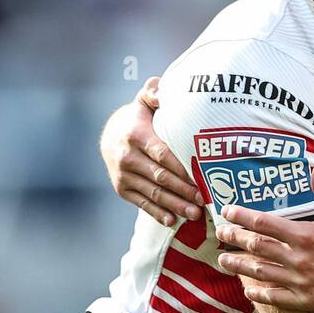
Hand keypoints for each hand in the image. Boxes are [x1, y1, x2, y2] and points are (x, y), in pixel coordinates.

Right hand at [101, 76, 203, 226]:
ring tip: (194, 213)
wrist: (110, 136)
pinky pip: (141, 203)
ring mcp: (123, 175)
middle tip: (203, 200)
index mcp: (136, 135)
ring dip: (174, 205)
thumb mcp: (145, 100)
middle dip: (183, 190)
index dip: (181, 168)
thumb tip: (164, 92)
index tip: (201, 178)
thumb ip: (155, 92)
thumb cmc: (140, 117)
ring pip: (153, 193)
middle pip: (160, 177)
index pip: (162, 155)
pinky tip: (172, 220)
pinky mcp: (121, 189)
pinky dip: (157, 213)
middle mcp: (127, 157)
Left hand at [217, 164, 313, 312]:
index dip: (242, 217)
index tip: (227, 211)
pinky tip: (249, 289)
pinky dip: (260, 293)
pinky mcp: (307, 301)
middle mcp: (299, 259)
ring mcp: (301, 282)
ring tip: (223, 260)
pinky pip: (276, 298)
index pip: (264, 224)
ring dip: (239, 265)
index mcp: (307, 235)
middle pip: (257, 247)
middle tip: (220, 232)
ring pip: (261, 272)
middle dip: (234, 238)